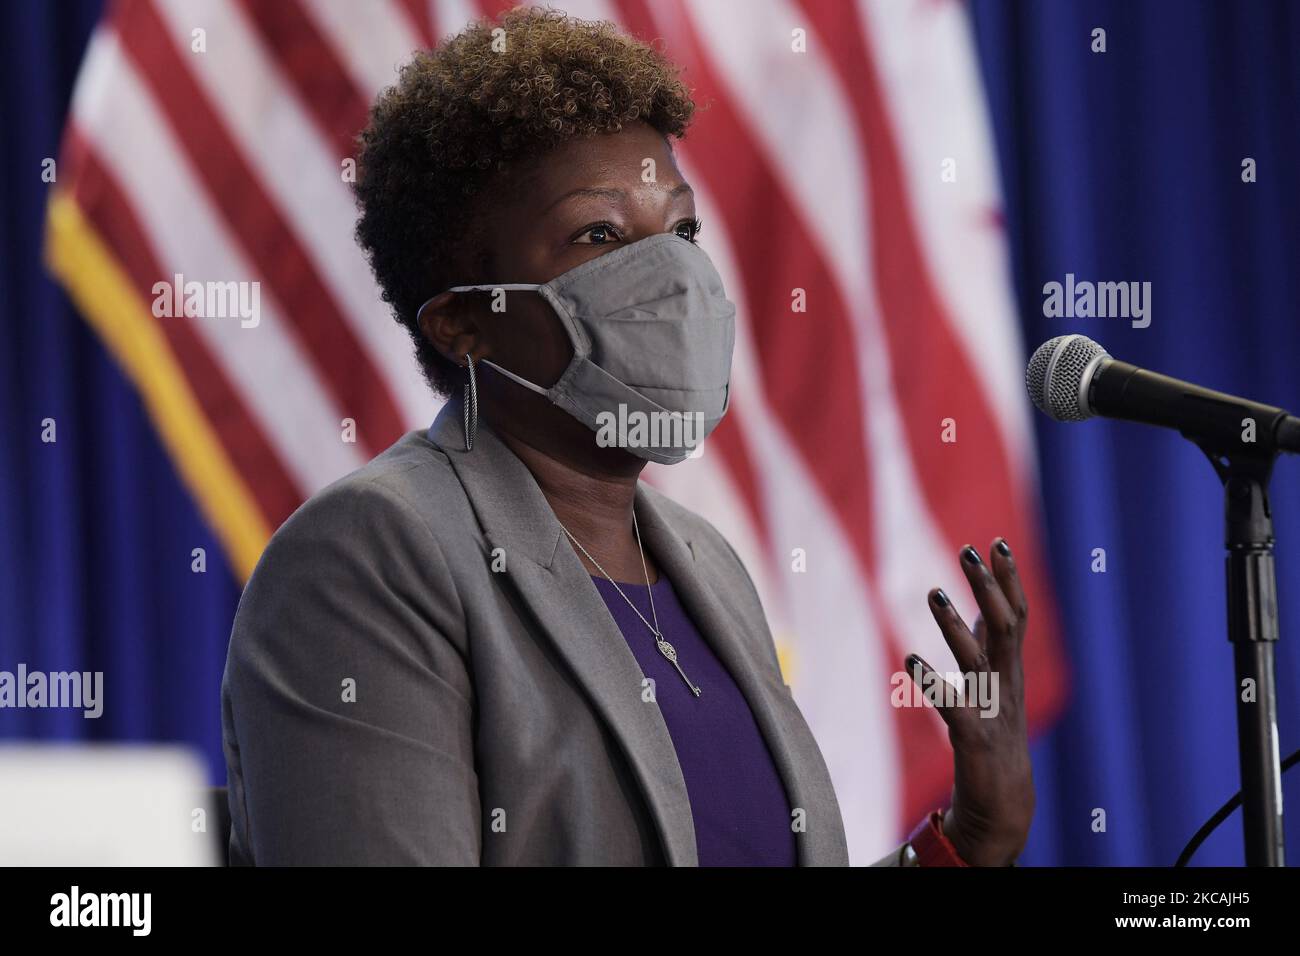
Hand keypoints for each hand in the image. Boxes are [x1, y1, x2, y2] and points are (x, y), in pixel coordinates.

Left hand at [905, 538, 1032, 865]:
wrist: (1003, 806)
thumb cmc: (994, 738)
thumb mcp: (995, 684)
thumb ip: (988, 645)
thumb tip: (982, 606)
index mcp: (1010, 669)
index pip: (1015, 615)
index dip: (1008, 579)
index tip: (996, 542)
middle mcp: (1006, 683)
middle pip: (1003, 627)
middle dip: (987, 587)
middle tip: (967, 550)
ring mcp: (991, 709)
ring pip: (976, 659)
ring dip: (955, 625)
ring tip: (933, 592)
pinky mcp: (972, 738)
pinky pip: (951, 705)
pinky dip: (932, 681)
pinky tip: (910, 660)